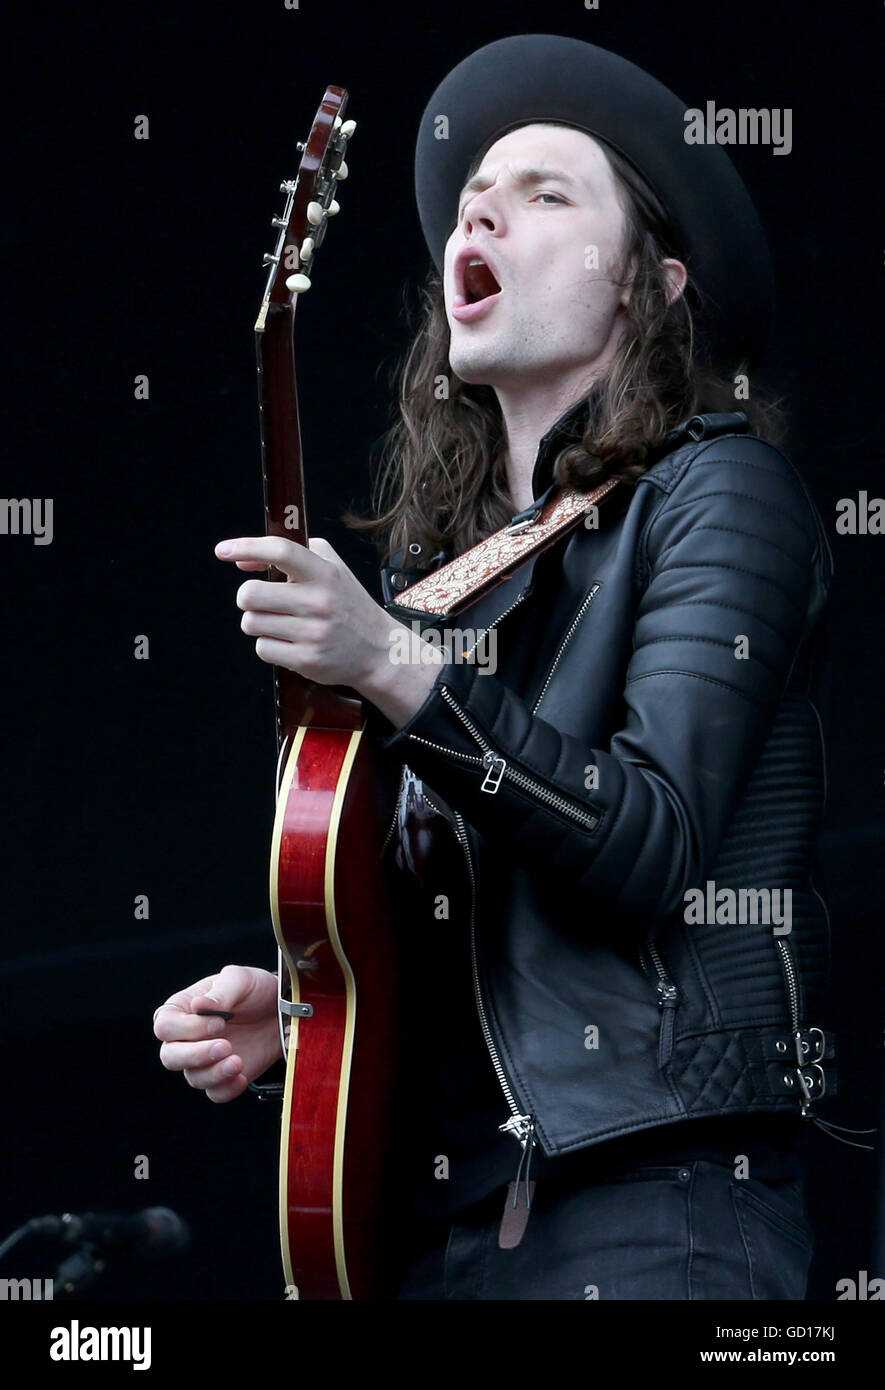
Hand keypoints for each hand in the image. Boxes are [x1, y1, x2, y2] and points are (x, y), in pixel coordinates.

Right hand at [153, 965, 281, 1102]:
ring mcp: (204, 1060)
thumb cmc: (255, 990)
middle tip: (226, 1046)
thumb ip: (221, 991)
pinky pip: (215, 1093)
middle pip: (170, 1057)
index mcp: (183, 1009)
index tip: (220, 1022)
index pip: (166, 1026)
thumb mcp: (241, 979)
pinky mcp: (223, 1076)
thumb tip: (198, 1005)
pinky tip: (242, 1076)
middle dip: (196, 1055)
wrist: (281, 1010)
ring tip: (238, 1061)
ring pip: (194, 1077)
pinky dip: (227, 1089)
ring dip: (215, 1073)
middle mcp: (187, 1037)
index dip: (188, 1028)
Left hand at [215, 533, 439, 725]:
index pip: (281, 550)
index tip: (224, 551)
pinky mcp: (306, 659)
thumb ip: (290, 553)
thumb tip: (242, 560)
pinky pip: (262, 648)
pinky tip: (289, 641)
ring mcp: (313, 633)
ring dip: (258, 622)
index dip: (247, 546)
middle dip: (248, 598)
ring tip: (281, 623)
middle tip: (263, 601)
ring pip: (251, 623)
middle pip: (250, 594)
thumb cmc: (346, 603)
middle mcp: (319, 601)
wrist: (378, 649)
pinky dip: (269, 645)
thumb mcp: (329, 567)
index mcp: (324, 573)